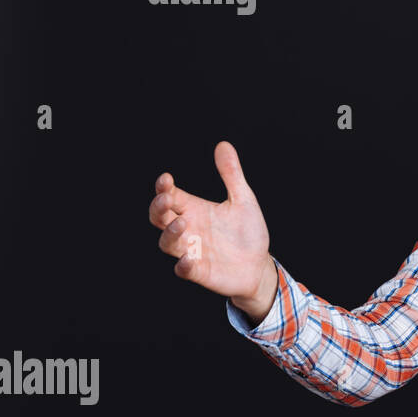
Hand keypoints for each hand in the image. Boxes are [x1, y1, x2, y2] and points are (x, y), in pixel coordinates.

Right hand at [150, 141, 273, 303]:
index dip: (163, 188)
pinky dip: (183, 265)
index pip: (170, 196)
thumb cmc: (247, 232)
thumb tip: (223, 144)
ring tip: (182, 223)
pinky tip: (188, 259)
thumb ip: (231, 174)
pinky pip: (184, 270)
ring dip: (170, 233)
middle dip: (158, 208)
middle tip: (166, 198)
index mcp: (193, 209)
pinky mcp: (199, 271)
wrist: (258, 264)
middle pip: (160, 218)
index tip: (166, 178)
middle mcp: (188, 229)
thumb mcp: (243, 199)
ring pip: (167, 243)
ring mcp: (191, 251)